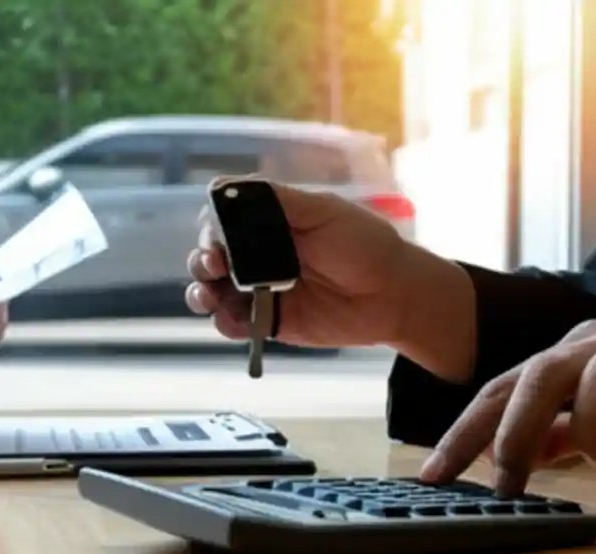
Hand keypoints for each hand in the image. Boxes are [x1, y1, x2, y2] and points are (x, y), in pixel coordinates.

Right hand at [184, 180, 476, 380]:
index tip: (216, 236)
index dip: (211, 227)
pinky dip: (223, 322)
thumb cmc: (365, 245)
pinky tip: (232, 320)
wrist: (393, 296)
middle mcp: (258, 254)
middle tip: (215, 267)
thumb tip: (228, 187)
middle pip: (209, 255)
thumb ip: (278, 201)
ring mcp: (259, 290)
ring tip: (209, 297)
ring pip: (212, 290)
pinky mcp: (267, 321)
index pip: (221, 220)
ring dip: (201, 292)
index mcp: (269, 223)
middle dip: (202, 260)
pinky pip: (232, 323)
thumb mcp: (324, 211)